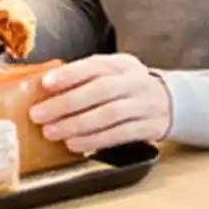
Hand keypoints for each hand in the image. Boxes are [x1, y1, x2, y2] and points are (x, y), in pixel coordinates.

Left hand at [28, 54, 171, 153]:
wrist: (170, 103)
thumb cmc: (126, 88)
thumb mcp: (112, 74)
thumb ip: (85, 78)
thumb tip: (45, 88)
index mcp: (121, 64)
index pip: (95, 66)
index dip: (70, 74)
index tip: (46, 83)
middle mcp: (134, 82)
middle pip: (100, 91)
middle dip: (66, 104)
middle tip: (39, 115)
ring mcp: (144, 105)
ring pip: (109, 115)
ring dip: (76, 125)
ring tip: (51, 132)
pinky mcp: (149, 128)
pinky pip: (119, 135)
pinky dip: (94, 140)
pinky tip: (74, 144)